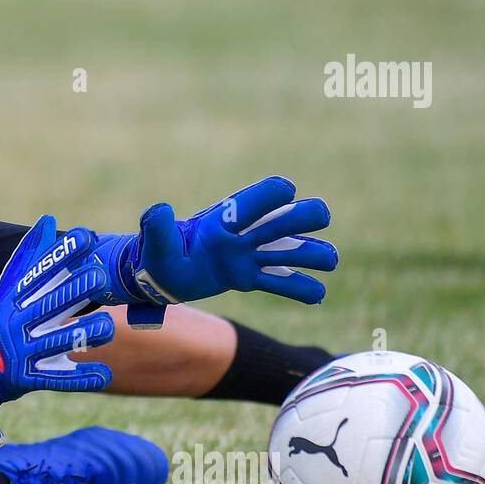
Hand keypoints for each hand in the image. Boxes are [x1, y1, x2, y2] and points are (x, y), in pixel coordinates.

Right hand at [0, 215, 114, 452]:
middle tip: (99, 277)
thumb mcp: (6, 291)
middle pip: (48, 305)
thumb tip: (49, 220)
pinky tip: (104, 374)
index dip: (61, 255)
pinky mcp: (27, 380)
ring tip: (108, 326)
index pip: (38, 273)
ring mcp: (20, 353)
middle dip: (73, 291)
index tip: (85, 237)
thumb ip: (30, 259)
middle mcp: (14, 324)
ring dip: (84, 335)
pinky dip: (81, 378)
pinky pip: (57, 380)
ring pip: (56, 342)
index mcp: (11, 300)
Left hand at [92, 176, 338, 311]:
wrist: (161, 276)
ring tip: (329, 260)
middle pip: (279, 221)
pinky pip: (279, 282)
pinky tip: (318, 293)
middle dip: (302, 215)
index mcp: (221, 222)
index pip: (250, 203)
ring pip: (288, 251)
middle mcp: (240, 236)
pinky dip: (300, 288)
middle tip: (321, 216)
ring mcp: (247, 256)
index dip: (268, 195)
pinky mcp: (248, 278)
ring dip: (312, 253)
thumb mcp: (155, 244)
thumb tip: (159, 209)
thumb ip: (158, 227)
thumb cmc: (157, 255)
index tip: (287, 190)